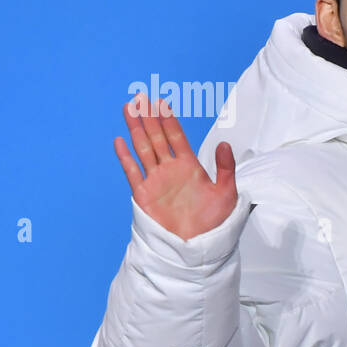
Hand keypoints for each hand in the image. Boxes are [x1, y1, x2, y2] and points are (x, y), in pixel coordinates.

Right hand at [115, 91, 236, 240]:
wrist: (196, 248)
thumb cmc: (215, 223)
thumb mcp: (227, 194)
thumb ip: (226, 169)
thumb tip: (224, 144)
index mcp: (190, 168)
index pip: (177, 138)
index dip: (169, 120)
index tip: (162, 102)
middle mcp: (171, 171)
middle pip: (156, 138)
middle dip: (149, 118)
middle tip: (141, 97)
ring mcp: (156, 181)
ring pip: (143, 149)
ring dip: (135, 130)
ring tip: (128, 109)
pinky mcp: (144, 195)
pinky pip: (132, 172)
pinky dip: (125, 157)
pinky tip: (119, 141)